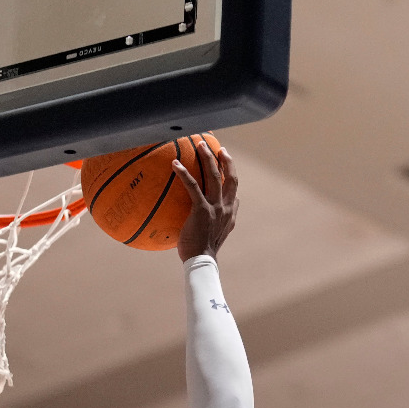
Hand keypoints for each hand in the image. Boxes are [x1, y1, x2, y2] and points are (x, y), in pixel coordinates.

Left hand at [175, 136, 238, 260]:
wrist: (201, 261)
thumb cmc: (202, 251)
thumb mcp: (214, 234)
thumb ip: (215, 221)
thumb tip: (206, 213)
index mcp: (230, 213)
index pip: (234, 190)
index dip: (231, 174)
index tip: (225, 162)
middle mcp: (226, 208)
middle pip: (230, 178)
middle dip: (225, 160)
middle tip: (218, 148)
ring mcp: (215, 208)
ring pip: (214, 176)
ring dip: (208, 158)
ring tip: (201, 145)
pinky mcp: (201, 210)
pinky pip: (193, 187)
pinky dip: (184, 174)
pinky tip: (174, 164)